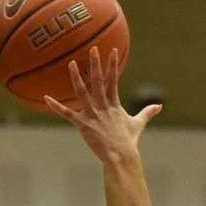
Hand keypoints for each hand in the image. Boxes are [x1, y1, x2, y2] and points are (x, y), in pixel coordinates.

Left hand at [43, 47, 159, 165]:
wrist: (121, 156)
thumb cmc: (128, 141)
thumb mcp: (138, 124)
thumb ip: (147, 112)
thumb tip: (160, 106)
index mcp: (114, 104)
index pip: (113, 80)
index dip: (112, 65)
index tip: (113, 50)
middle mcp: (103, 106)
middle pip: (98, 81)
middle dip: (96, 64)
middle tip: (92, 49)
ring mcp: (92, 114)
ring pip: (82, 92)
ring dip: (77, 78)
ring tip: (72, 64)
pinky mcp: (83, 124)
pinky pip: (67, 113)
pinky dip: (56, 106)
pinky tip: (46, 98)